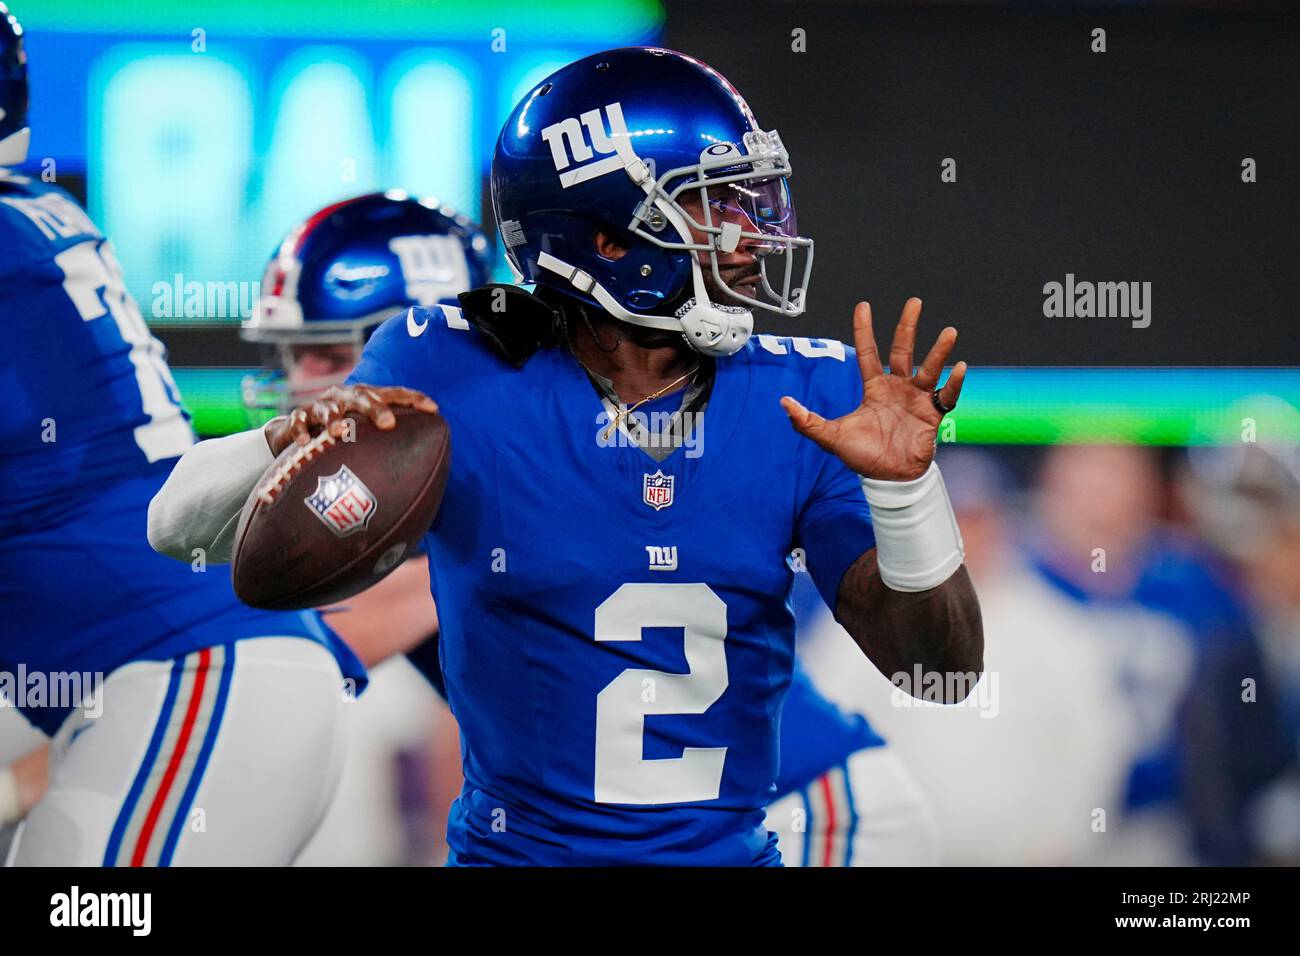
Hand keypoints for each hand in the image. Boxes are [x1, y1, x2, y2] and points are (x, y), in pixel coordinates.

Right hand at [264, 385, 439, 455]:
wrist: (298, 429)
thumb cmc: (341, 434)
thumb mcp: (364, 434)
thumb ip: (388, 444)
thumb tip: (425, 471)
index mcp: (366, 398)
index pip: (394, 394)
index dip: (413, 399)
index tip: (433, 409)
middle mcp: (345, 397)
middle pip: (363, 397)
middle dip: (375, 408)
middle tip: (388, 423)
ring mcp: (321, 405)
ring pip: (328, 409)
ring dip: (333, 419)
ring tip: (339, 431)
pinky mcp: (299, 416)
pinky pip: (298, 422)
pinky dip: (300, 432)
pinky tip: (303, 443)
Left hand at [781, 298, 966, 480]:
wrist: (889, 479)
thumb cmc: (863, 457)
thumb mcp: (832, 437)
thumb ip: (807, 421)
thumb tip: (783, 403)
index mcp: (874, 388)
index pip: (868, 352)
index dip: (864, 330)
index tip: (863, 306)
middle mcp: (897, 388)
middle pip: (902, 350)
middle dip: (907, 326)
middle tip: (914, 302)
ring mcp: (917, 399)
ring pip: (929, 369)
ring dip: (938, 351)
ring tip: (949, 332)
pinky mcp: (933, 414)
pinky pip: (946, 395)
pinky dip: (954, 383)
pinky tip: (958, 368)